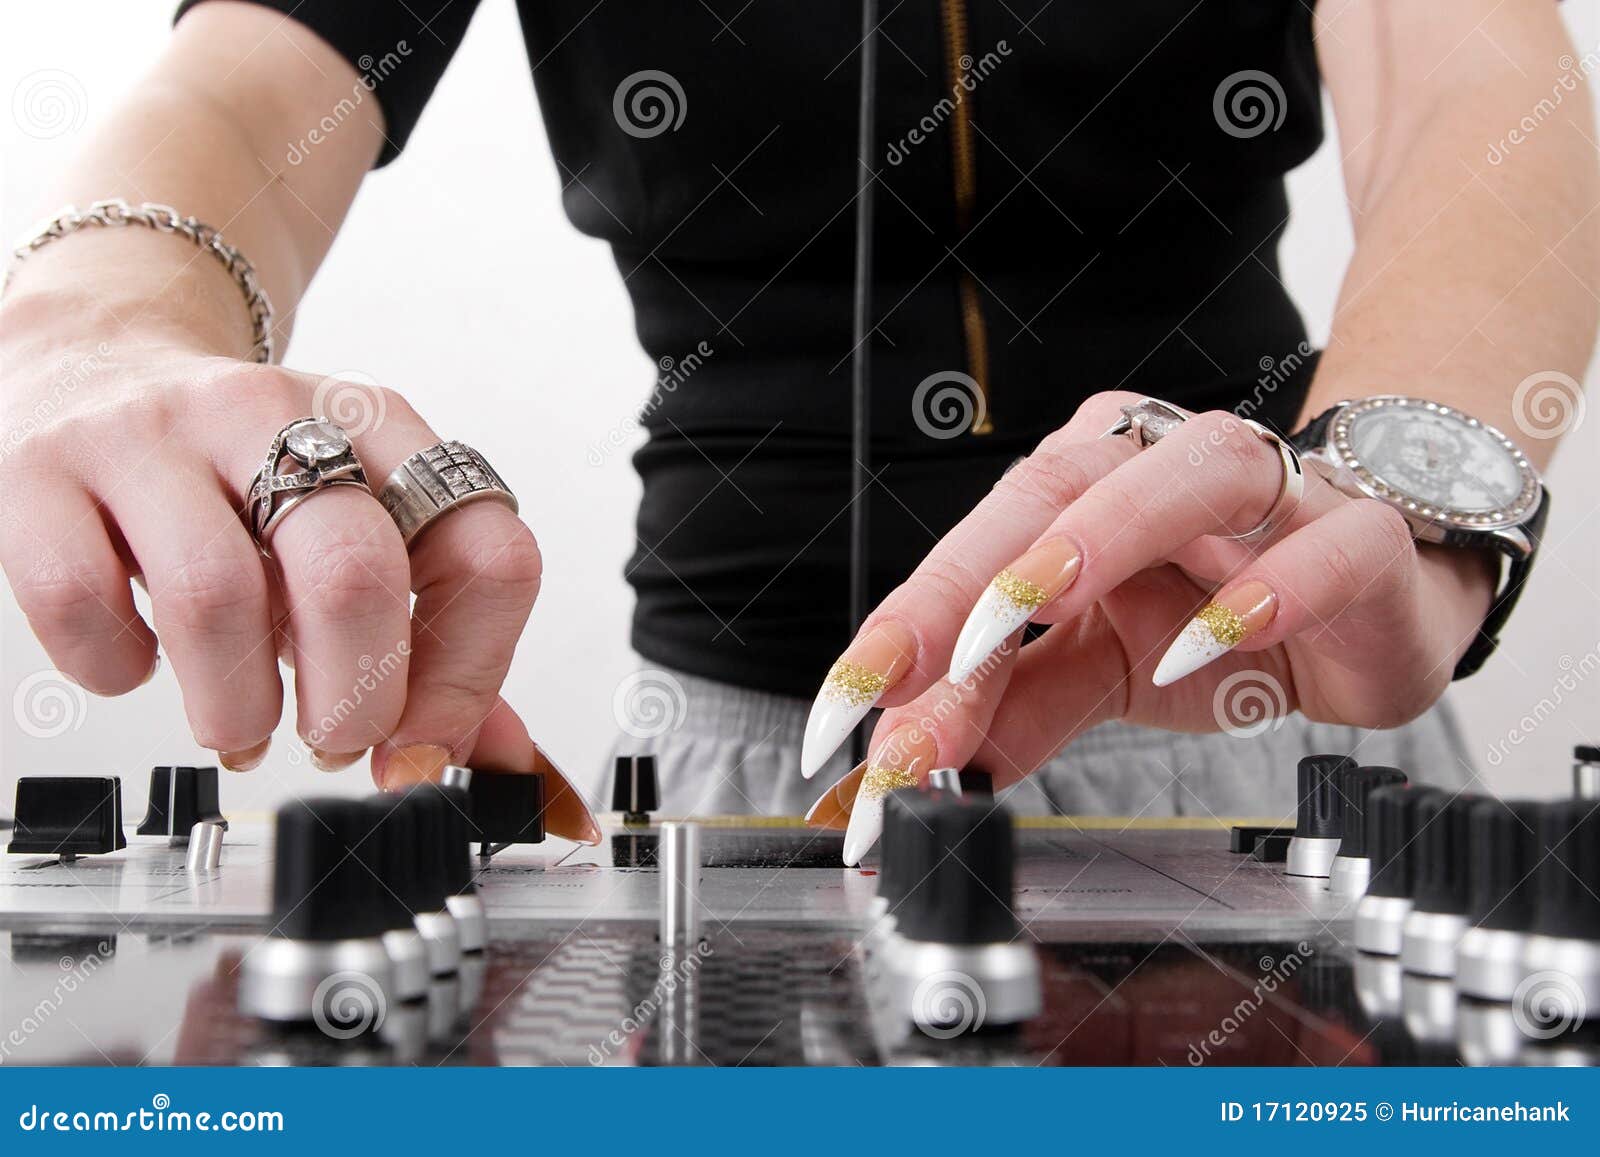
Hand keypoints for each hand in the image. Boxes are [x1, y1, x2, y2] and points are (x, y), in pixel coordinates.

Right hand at [0, 313, 540, 784]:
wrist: (87, 358)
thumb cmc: (234, 469)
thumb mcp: (352, 520)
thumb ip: (431, 638)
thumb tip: (494, 755)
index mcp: (379, 426)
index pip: (485, 552)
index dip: (469, 674)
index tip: (426, 740)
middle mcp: (273, 414)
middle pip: (355, 576)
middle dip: (356, 702)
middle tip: (335, 740)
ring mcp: (152, 436)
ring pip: (216, 599)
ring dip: (238, 708)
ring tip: (240, 725)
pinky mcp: (40, 472)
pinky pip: (82, 603)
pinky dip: (117, 668)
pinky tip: (140, 662)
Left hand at [799, 391, 1496, 862]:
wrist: (1369, 612)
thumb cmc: (1219, 618)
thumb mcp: (1094, 671)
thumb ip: (1008, 706)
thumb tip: (911, 763)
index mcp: (1082, 492)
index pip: (978, 544)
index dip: (903, 622)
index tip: (842, 709)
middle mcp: (1159, 467)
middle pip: (1056, 488)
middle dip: (971, 579)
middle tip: (904, 670)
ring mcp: (1267, 493)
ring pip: (1185, 476)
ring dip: (1098, 538)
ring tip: (1024, 608)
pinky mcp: (1360, 540)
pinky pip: (1325, 546)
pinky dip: (1272, 586)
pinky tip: (1217, 635)